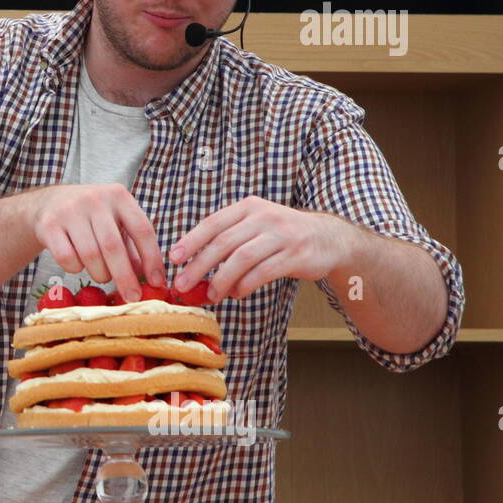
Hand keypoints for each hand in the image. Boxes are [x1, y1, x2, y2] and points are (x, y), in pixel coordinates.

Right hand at [25, 183, 165, 300]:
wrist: (48, 202)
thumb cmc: (90, 216)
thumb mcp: (114, 222)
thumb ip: (132, 247)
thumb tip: (149, 279)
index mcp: (118, 196)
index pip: (142, 230)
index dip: (152, 259)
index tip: (157, 282)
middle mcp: (95, 199)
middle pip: (114, 246)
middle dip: (125, 277)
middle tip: (132, 297)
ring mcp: (70, 210)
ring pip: (90, 255)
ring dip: (100, 274)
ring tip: (102, 275)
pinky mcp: (49, 224)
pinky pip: (67, 258)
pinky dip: (75, 268)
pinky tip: (78, 263)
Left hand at [169, 197, 351, 300]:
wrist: (329, 238)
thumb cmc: (281, 236)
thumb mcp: (254, 227)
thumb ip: (227, 241)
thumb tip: (192, 266)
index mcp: (248, 207)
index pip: (213, 223)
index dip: (191, 241)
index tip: (173, 259)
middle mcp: (264, 217)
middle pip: (223, 242)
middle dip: (199, 266)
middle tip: (182, 285)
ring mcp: (282, 235)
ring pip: (242, 258)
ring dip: (222, 279)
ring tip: (210, 294)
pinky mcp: (296, 254)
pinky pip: (263, 271)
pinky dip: (245, 285)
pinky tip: (236, 293)